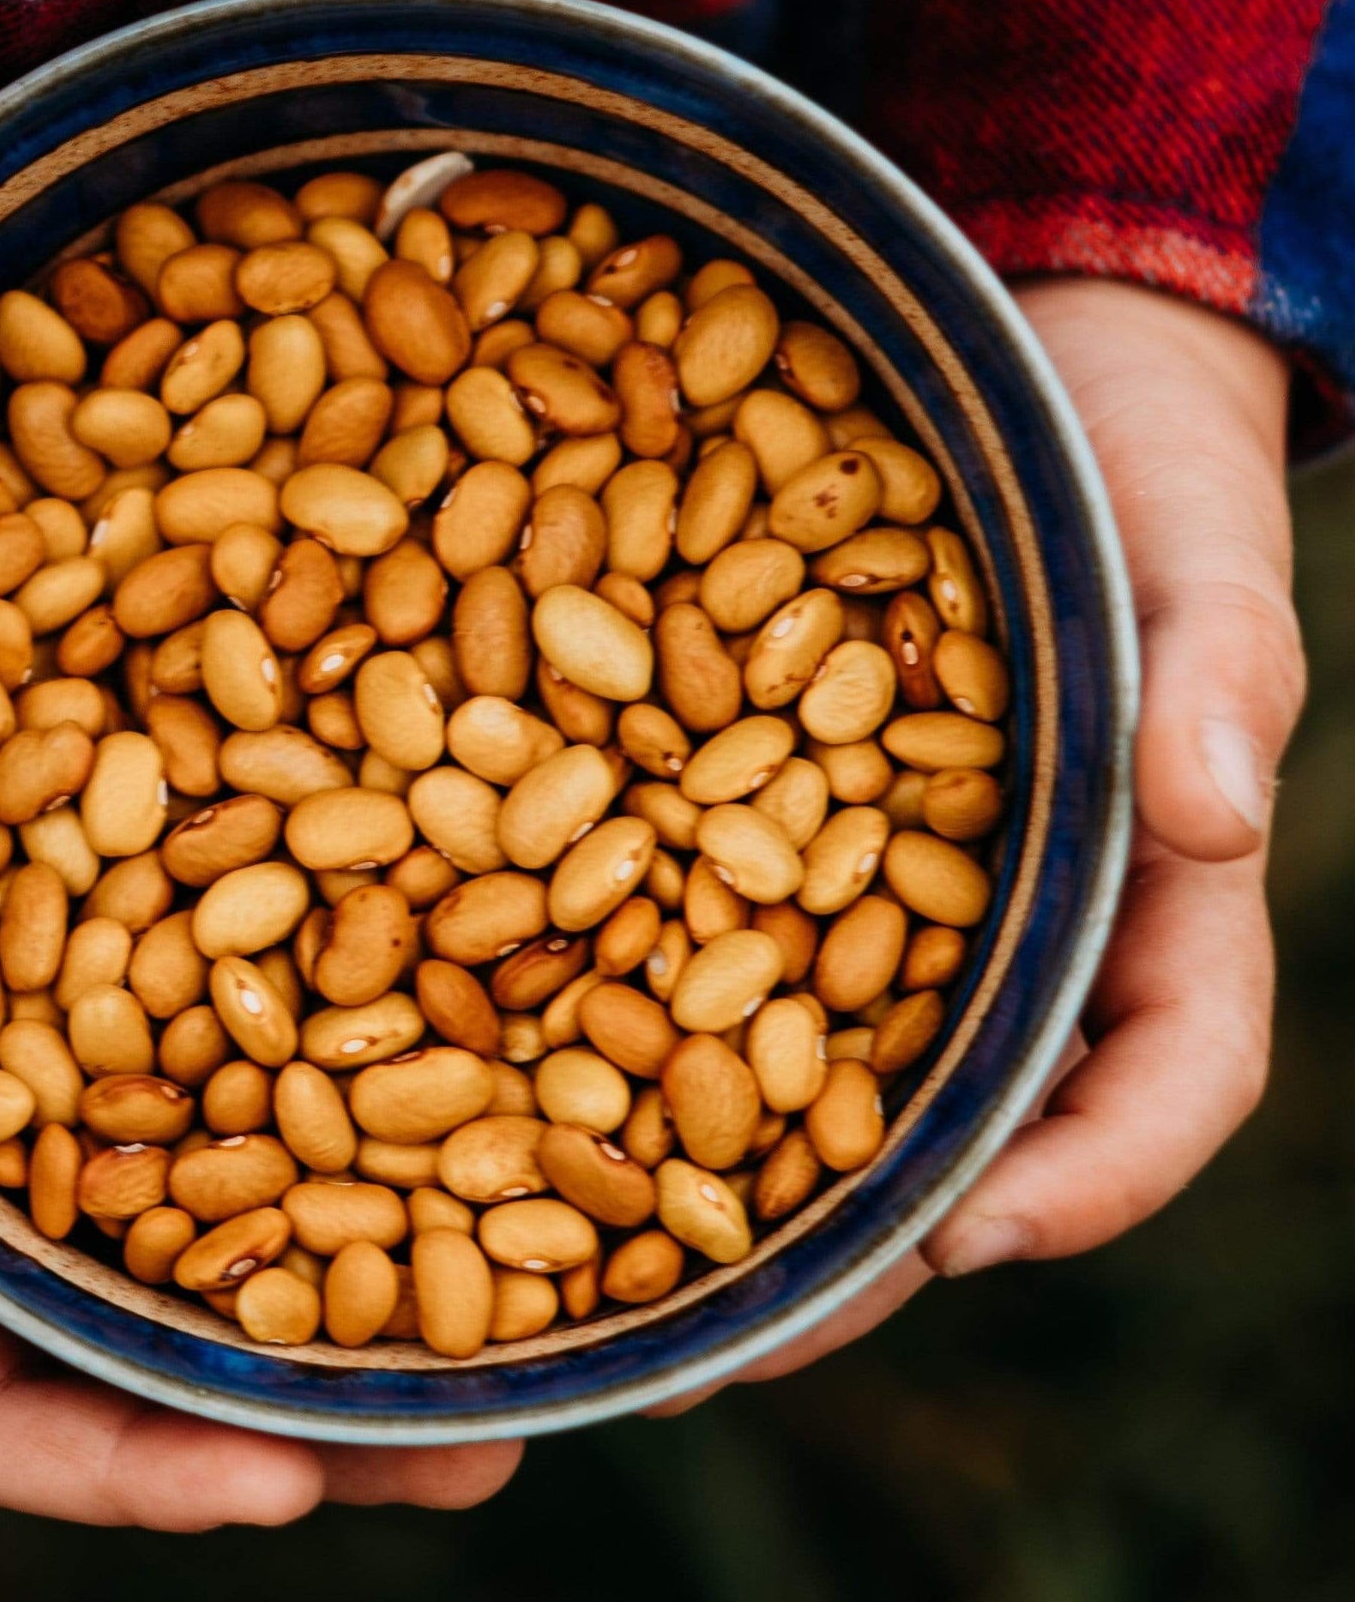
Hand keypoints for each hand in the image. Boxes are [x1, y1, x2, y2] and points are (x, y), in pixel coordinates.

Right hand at [0, 555, 519, 1525]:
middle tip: (489, 1440)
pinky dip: (343, 984)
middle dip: (331, 1383)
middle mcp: (8, 1142)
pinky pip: (242, 947)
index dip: (150, 1462)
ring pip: (247, 1134)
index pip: (26, 1400)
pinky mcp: (112, 877)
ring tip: (545, 1249)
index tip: (294, 1489)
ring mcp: (74, 1010)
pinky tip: (460, 979)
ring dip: (387, 1196)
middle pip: (185, 1295)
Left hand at [653, 275, 1300, 1409]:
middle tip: (710, 1349)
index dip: (1084, 1182)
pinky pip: (693, 909)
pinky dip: (618, 979)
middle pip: (933, 1119)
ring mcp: (864, 868)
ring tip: (571, 1258)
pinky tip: (500, 1016)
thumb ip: (1217, 670)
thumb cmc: (1146, 463)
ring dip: (697, 1156)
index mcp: (1137, 894)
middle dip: (837, 1242)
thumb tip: (1210, 809)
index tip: (967, 1247)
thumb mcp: (1201, 546)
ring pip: (793, 1046)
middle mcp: (993, 917)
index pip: (1155, 1083)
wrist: (1028, 368)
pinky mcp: (759, 800)